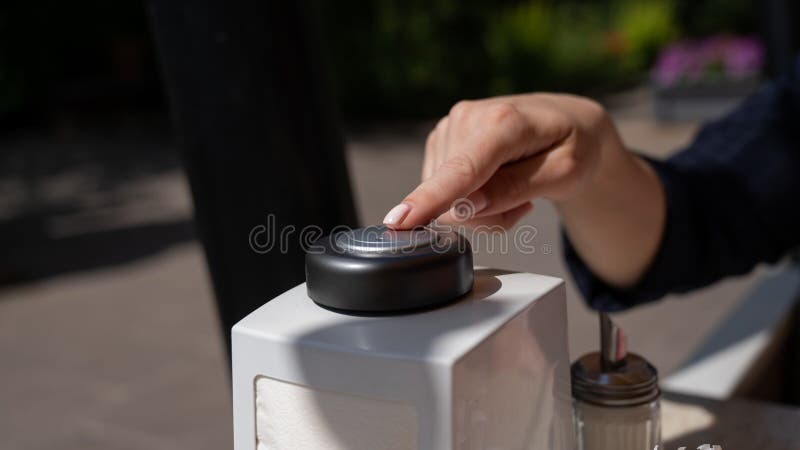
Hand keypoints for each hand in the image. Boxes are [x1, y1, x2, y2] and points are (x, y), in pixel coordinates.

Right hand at [382, 93, 623, 228]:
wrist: (566, 122)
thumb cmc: (573, 146)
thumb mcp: (564, 173)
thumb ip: (514, 189)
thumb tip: (466, 206)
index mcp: (503, 122)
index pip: (462, 170)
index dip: (430, 199)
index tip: (398, 221)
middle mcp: (467, 117)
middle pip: (454, 198)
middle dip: (486, 216)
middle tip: (524, 203)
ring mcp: (449, 126)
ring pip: (445, 200)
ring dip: (479, 210)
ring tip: (513, 187)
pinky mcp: (440, 139)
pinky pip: (443, 191)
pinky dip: (468, 199)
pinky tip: (493, 181)